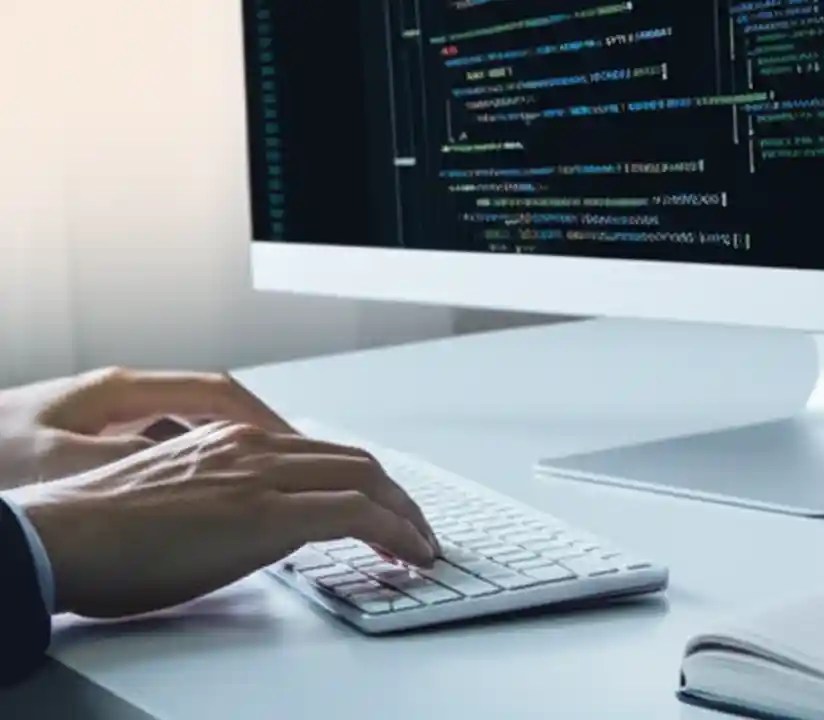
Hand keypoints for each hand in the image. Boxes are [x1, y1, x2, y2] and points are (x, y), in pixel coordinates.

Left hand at [0, 367, 292, 487]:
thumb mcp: (73, 465)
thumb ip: (142, 464)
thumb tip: (203, 467)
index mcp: (119, 391)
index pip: (217, 390)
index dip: (270, 416)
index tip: (304, 445)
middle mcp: (115, 399)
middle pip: (212, 404)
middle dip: (265, 431)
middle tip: (305, 463)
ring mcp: (101, 423)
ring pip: (186, 428)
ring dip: (230, 451)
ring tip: (263, 482)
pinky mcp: (85, 449)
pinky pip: (159, 450)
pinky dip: (191, 468)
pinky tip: (195, 498)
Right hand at [5, 421, 440, 618]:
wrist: (62, 536)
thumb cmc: (103, 531)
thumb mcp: (178, 498)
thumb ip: (225, 497)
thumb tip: (257, 524)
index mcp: (233, 439)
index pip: (323, 453)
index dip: (365, 482)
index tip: (381, 509)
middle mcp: (254, 446)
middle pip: (356, 462)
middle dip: (397, 497)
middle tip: (415, 530)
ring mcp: (262, 476)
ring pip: (365, 479)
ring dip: (405, 515)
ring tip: (421, 547)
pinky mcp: (265, 513)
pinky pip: (355, 514)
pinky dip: (395, 532)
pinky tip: (408, 554)